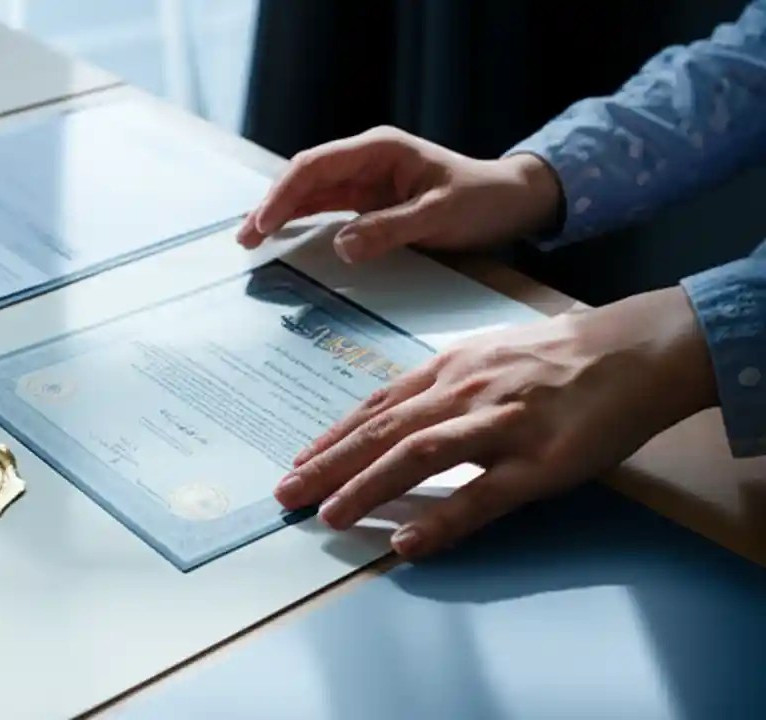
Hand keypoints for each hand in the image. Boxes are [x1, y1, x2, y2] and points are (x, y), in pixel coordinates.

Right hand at [237, 126, 562, 261]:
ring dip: (280, 215)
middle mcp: (365, 161)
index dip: (284, 194)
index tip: (263, 223)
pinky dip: (301, 224)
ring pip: (310, 194)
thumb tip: (341, 246)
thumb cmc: (481, 200)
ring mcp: (365, 182)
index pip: (316, 165)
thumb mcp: (439, 216)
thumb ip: (390, 229)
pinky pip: (326, 210)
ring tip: (251, 241)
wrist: (511, 202)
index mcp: (378, 150)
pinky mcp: (369, 203)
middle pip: (304, 178)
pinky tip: (282, 240)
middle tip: (245, 239)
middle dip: (271, 205)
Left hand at [275, 287, 717, 558]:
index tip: (298, 463)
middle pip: (382, 431)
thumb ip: (440, 384)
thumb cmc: (559, 354)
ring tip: (330, 516)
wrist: (636, 348)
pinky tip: (407, 542)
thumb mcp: (486, 355)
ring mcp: (501, 424)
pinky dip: (441, 519)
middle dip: (328, 465)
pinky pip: (482, 495)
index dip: (332, 437)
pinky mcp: (541, 460)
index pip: (376, 407)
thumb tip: (392, 414)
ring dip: (367, 487)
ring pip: (419, 456)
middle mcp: (464, 392)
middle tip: (286, 495)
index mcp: (448, 368)